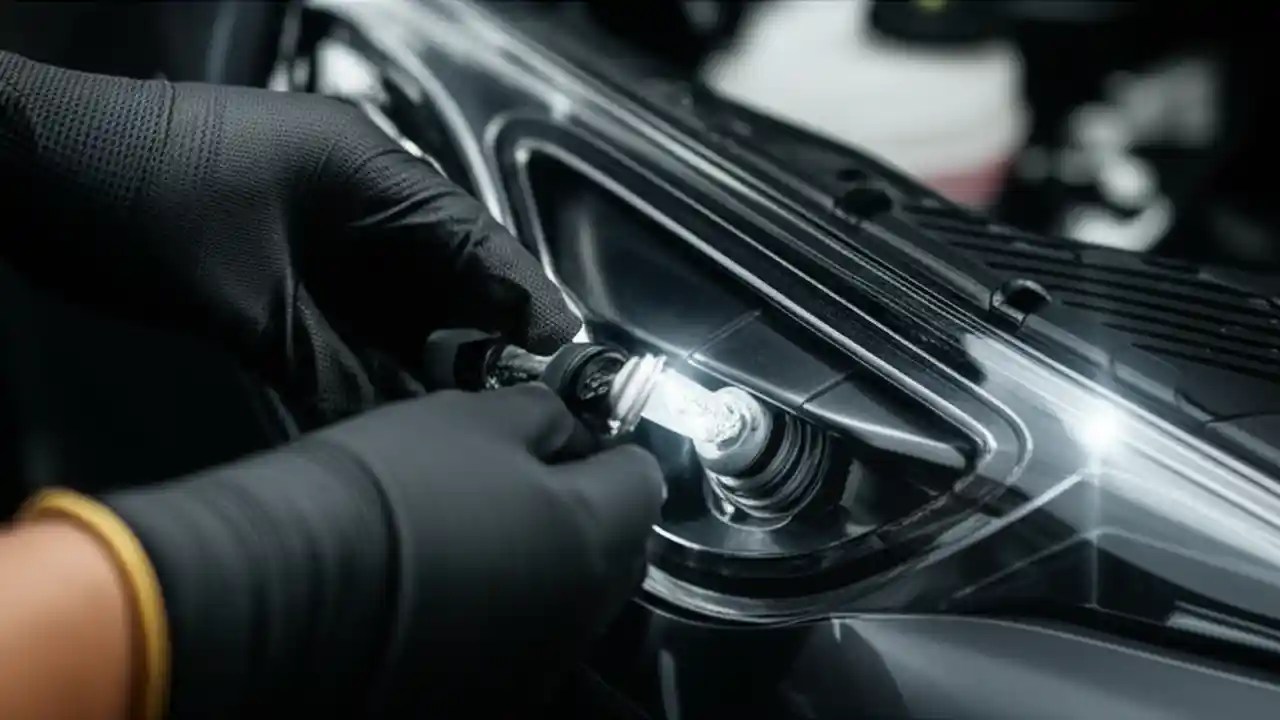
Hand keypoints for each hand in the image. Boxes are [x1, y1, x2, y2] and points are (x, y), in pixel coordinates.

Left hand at [0, 52, 578, 427]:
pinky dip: (366, 359)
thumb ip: (326, 366)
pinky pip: (348, 315)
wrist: (27, 172)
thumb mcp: (243, 297)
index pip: (474, 237)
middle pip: (445, 275)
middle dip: (477, 339)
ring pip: (398, 302)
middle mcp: (354, 195)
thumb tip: (388, 425)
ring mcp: (318, 227)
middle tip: (513, 402)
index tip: (564, 349)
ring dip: (421, 356)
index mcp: (365, 170)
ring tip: (458, 416)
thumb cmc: (129, 191)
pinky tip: (385, 403)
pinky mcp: (283, 260)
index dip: (524, 297)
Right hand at [99, 385, 665, 716]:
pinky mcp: (491, 695)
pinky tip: (453, 585)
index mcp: (596, 533)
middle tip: (527, 474)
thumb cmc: (386, 486)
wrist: (284, 587)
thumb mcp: (472, 417)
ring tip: (481, 530)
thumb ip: (542, 416)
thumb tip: (565, 427)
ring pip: (575, 599)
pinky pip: (526, 641)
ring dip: (552, 561)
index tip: (575, 434)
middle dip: (591, 506)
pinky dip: (510, 610)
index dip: (612, 445)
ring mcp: (539, 662)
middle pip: (620, 546)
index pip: (645, 478)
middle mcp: (586, 611)